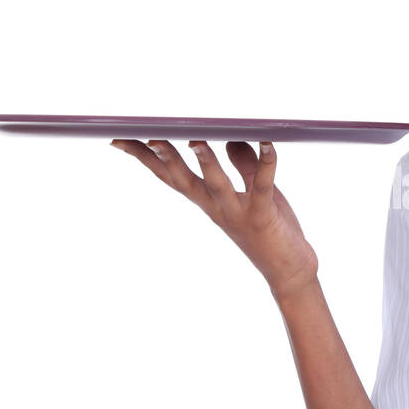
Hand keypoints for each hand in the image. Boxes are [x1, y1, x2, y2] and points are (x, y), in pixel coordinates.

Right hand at [110, 138, 317, 300]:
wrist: (289, 272)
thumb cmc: (270, 230)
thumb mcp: (254, 192)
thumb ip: (243, 163)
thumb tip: (232, 136)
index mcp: (207, 201)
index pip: (169, 176)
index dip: (144, 158)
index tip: (119, 139)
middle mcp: (216, 207)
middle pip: (182, 180)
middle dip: (164, 158)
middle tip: (147, 136)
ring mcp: (238, 213)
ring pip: (217, 184)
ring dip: (206, 162)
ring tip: (195, 139)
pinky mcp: (263, 216)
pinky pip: (263, 186)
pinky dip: (267, 163)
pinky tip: (269, 144)